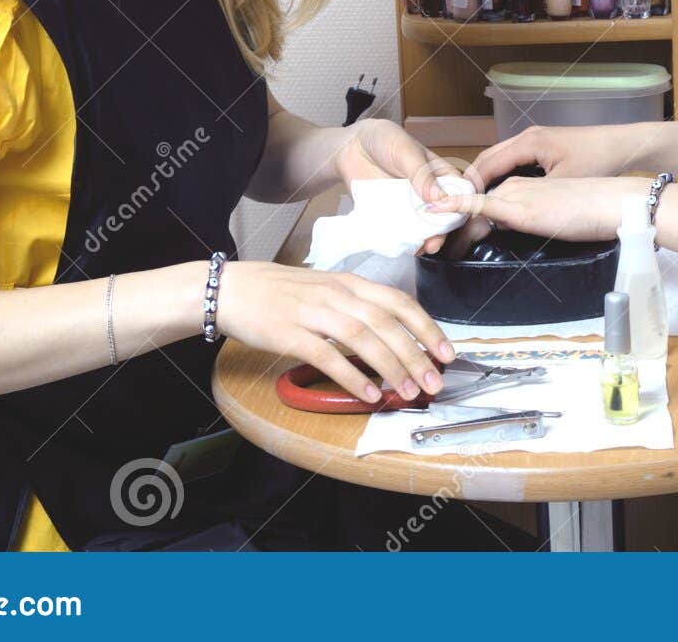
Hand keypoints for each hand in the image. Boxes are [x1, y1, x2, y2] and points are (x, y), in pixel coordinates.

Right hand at [214, 261, 454, 404]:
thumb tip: (391, 334)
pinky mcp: (290, 333)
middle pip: (387, 323)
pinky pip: (328, 357)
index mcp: (350, 283)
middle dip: (417, 353)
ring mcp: (313, 312)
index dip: (427, 327)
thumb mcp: (326, 289)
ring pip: (363, 338)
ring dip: (391, 366)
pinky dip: (353, 377)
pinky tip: (369, 394)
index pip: (399, 302)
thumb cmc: (280, 292)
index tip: (446, 352)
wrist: (231, 289)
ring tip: (408, 391)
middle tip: (434, 380)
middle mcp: (337, 294)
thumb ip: (356, 306)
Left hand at [334, 119, 467, 253]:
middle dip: (442, 231)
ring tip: (421, 247)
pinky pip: (402, 230)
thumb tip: (440, 199)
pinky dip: (404, 240)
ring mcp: (410, 205)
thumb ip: (422, 175)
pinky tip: (404, 245)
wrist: (351, 146)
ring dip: (425, 239)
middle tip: (435, 242)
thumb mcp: (405, 151)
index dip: (460, 207)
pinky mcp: (393, 214)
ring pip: (423, 227)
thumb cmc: (383, 140)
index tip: (454, 219)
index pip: (458, 193)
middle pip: (443, 215)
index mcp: (439, 174)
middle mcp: (428, 193)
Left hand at [426, 175, 651, 242]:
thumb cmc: (594, 210)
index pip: (483, 204)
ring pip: (471, 209)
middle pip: (472, 208)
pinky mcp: (519, 208)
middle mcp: (514, 185)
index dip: (463, 220)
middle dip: (452, 228)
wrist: (614, 202)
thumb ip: (535, 221)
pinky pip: (479, 206)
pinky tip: (436, 210)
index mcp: (523, 186)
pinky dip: (455, 207)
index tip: (450, 239)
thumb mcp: (557, 216)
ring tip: (433, 248)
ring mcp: (514, 194)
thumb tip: (521, 234)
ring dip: (451, 227)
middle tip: (434, 249)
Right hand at [464, 124, 648, 190]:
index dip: (470, 186)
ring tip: (475, 203)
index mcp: (527, 142)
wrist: (624, 145)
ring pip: (499, 159)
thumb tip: (505, 212)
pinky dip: (501, 175)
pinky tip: (501, 193)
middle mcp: (526, 137)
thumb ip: (532, 195)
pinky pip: (512, 160)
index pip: (487, 164)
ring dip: (486, 178)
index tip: (456, 205)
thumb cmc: (597, 161)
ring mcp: (534, 140)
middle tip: (459, 207)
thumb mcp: (563, 182)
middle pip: (488, 159)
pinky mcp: (542, 146)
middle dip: (472, 182)